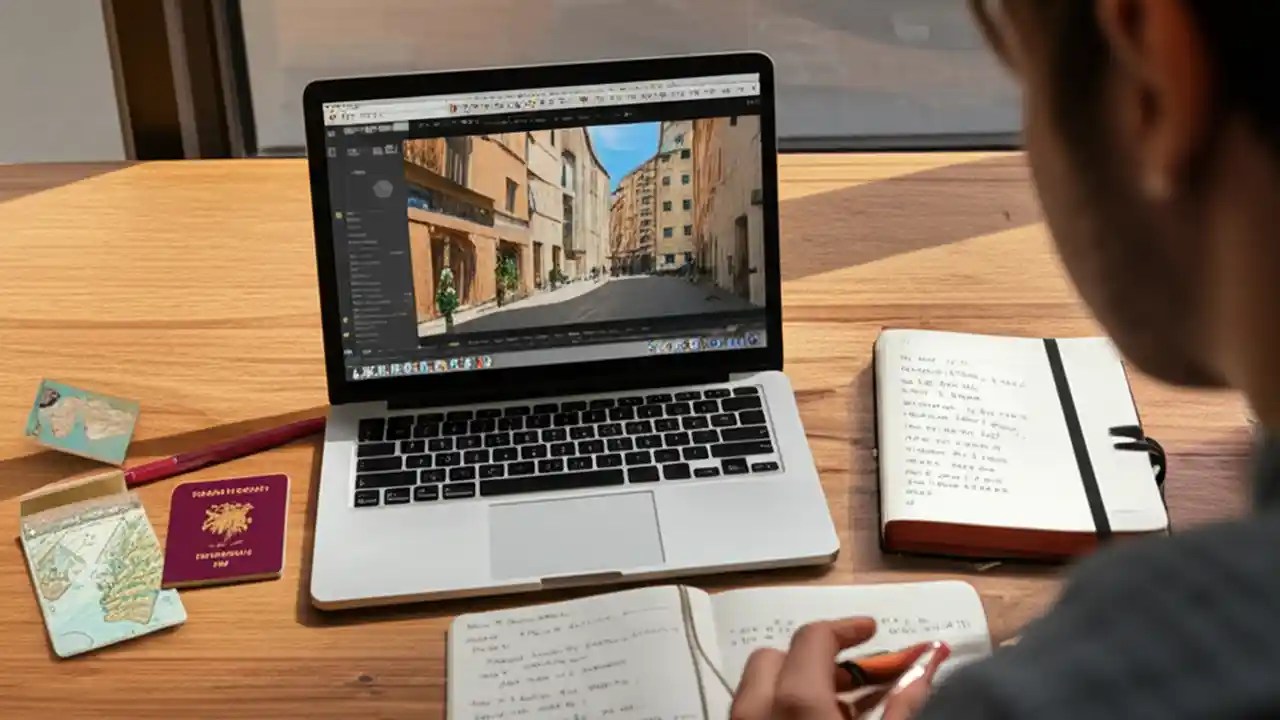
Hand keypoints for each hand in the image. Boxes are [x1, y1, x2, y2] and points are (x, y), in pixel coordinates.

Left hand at [729, 618, 947, 719]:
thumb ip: (906, 701)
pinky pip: (753, 715)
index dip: (847, 628)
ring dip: (797, 687)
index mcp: (795, 702)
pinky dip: (780, 711)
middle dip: (814, 660)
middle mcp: (755, 711)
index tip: (870, 630)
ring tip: (841, 708)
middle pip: (776, 658)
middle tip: (853, 678)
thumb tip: (929, 662)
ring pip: (759, 689)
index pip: (814, 635)